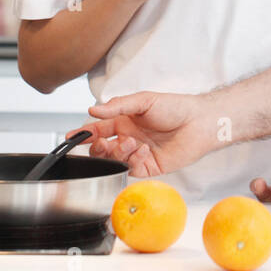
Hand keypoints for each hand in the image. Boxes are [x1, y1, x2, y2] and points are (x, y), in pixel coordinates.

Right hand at [71, 90, 215, 176]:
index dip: (83, 133)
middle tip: (103, 143)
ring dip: (118, 152)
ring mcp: (137, 154)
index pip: (98, 129)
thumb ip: (118, 105)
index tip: (71, 137)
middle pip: (101, 149)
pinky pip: (130, 169)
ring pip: (113, 160)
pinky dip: (133, 160)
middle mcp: (128, 138)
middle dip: (98, 147)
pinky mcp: (148, 167)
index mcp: (124, 121)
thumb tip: (93, 110)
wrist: (199, 123)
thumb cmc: (175, 107)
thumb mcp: (144, 100)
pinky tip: (145, 150)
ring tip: (132, 142)